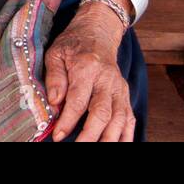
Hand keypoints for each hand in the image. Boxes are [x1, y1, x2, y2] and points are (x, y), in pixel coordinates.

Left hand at [44, 8, 134, 140]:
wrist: (98, 33)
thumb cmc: (73, 45)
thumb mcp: (56, 54)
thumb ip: (54, 78)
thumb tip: (54, 102)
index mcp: (87, 67)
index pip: (78, 100)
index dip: (68, 120)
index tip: (58, 136)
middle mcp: (107, 80)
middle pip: (102, 112)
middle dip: (90, 135)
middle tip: (78, 147)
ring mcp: (119, 89)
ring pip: (119, 119)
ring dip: (109, 139)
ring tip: (96, 150)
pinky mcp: (125, 95)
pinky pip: (129, 119)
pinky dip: (125, 136)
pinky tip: (118, 145)